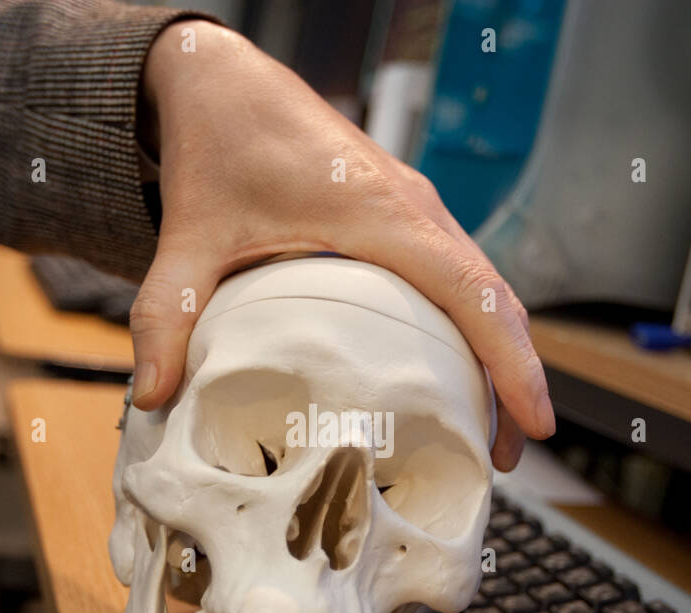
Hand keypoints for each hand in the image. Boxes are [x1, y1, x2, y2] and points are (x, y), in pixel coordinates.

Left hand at [133, 21, 554, 469]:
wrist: (223, 78)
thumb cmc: (219, 141)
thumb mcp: (188, 234)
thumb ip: (168, 313)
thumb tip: (152, 397)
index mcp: (380, 213)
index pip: (471, 294)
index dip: (513, 362)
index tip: (537, 422)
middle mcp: (414, 209)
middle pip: (494, 300)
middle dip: (514, 378)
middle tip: (509, 455)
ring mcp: (415, 209)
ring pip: (482, 288)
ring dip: (497, 353)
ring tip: (491, 429)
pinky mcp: (402, 215)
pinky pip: (456, 275)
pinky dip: (469, 326)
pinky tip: (451, 372)